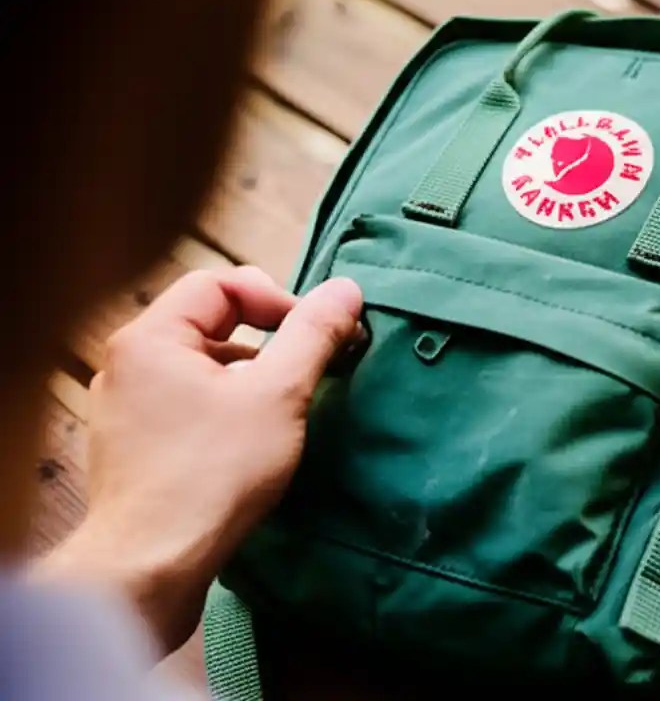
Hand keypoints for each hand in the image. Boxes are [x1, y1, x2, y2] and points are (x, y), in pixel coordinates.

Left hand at [35, 267, 362, 652]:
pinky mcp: (129, 450)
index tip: (313, 339)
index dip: (276, 300)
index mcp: (149, 338)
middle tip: (304, 374)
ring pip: (199, 368)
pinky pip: (183, 406)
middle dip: (265, 342)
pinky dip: (222, 412)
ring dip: (247, 379)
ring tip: (281, 414)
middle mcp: (124, 365)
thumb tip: (347, 288)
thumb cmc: (214, 474)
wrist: (150, 567)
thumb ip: (314, 334)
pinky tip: (247, 448)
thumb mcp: (280, 395)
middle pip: (208, 323)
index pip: (220, 284)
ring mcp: (121, 410)